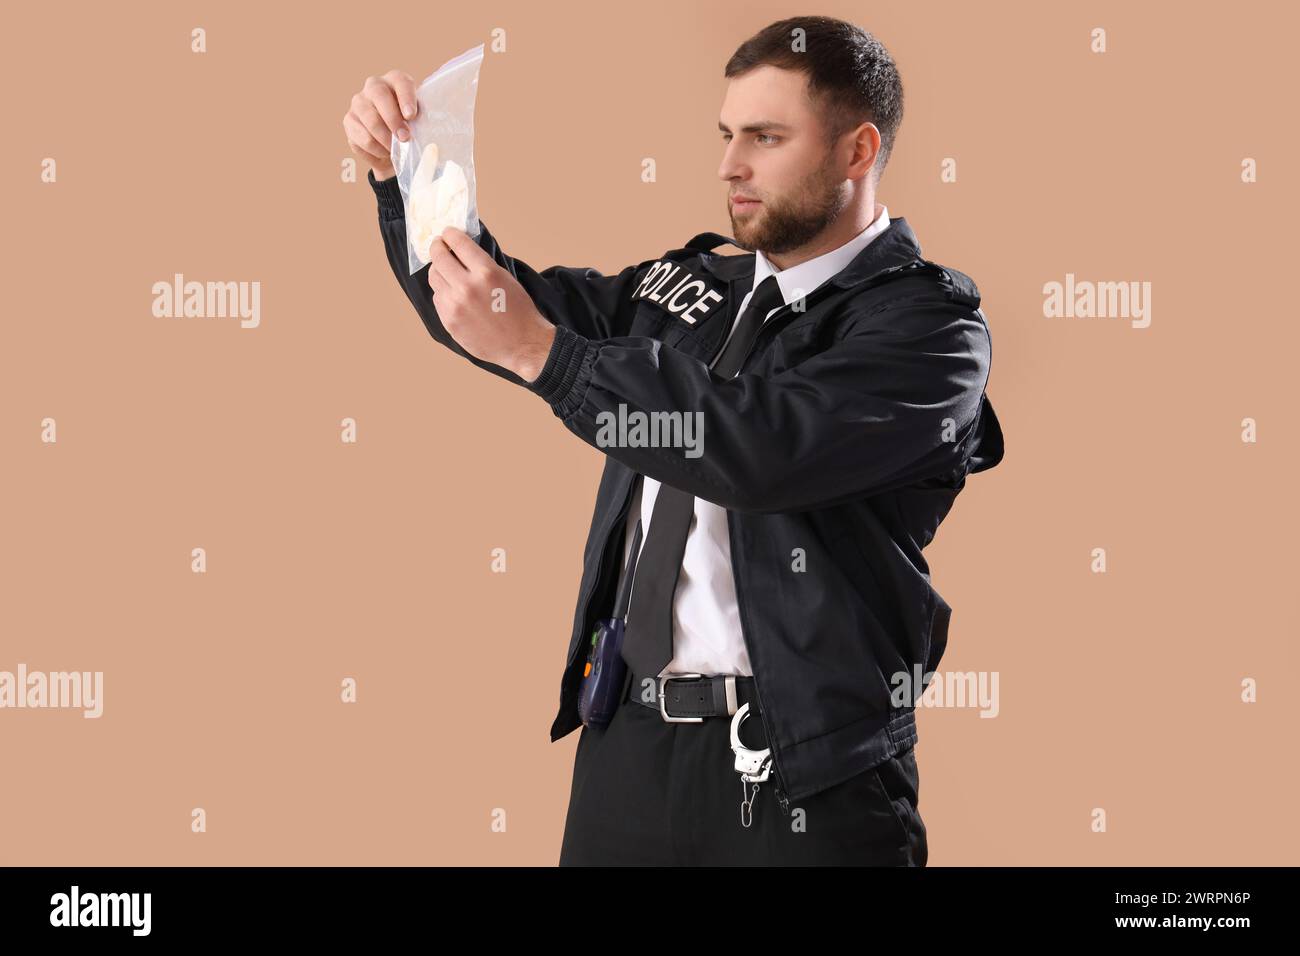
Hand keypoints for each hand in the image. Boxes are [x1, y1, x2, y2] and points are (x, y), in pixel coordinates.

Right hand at [342, 70, 417, 181]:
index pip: (400, 81)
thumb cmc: (410, 127)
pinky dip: (377, 150)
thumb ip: (422, 119)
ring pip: (371, 121)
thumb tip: (428, 130)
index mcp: (395, 81)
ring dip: (386, 140)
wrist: (391, 144)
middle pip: (380, 97)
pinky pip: (363, 139)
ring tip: (397, 149)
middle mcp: (374, 86)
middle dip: (394, 121)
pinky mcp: (349, 121)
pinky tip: (385, 152)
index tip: (411, 115)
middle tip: (405, 138)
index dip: (406, 98)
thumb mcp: (420, 120)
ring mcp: (358, 103)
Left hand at [427, 227, 557, 381]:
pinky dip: (443, 293)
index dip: (450, 234)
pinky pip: (438, 298)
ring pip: (434, 278)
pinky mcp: (449, 321)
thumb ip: (482, 265)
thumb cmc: (519, 310)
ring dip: (439, 271)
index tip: (447, 233)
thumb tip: (460, 250)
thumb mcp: (506, 279)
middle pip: (439, 257)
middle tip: (438, 245)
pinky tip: (454, 295)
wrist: (523, 344)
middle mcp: (467, 287)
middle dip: (437, 247)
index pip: (458, 243)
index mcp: (486, 273)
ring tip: (447, 272)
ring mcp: (455, 305)